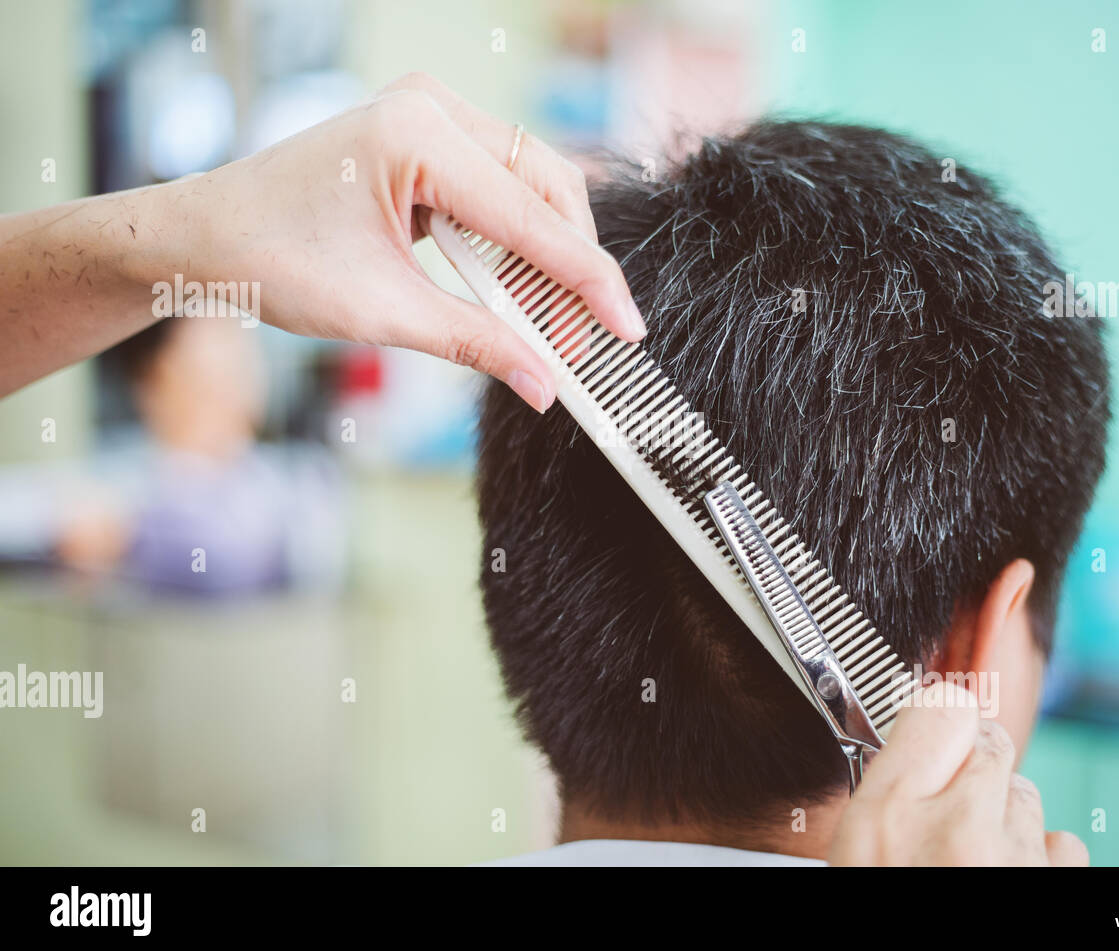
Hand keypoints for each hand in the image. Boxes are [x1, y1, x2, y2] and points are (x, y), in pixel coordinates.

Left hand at [0, 74, 643, 407]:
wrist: (201, 239)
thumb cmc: (269, 260)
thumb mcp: (383, 312)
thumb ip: (477, 344)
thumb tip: (545, 385)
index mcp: (419, 135)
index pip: (533, 217)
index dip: (588, 280)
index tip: (628, 330)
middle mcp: (433, 110)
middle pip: (549, 189)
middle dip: (572, 269)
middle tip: (582, 342)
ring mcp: (430, 119)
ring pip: (533, 187)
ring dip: (548, 258)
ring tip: (551, 328)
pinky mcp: (427, 142)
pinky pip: (501, 191)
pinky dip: (517, 243)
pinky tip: (518, 292)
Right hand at [827, 682, 1088, 865]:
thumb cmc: (871, 917)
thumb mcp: (848, 855)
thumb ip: (876, 796)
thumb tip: (904, 749)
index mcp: (887, 818)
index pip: (939, 706)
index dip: (937, 715)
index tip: (930, 730)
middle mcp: (959, 831)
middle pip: (990, 743)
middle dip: (970, 768)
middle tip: (939, 811)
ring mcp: (1017, 861)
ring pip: (1025, 794)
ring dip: (1003, 816)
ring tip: (967, 854)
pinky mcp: (1058, 886)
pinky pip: (1064, 843)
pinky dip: (1042, 855)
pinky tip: (1008, 869)